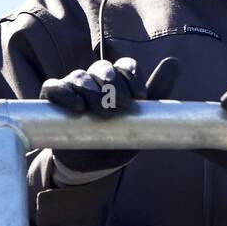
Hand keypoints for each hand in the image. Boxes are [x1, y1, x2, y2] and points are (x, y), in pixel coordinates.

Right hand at [39, 56, 178, 172]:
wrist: (94, 163)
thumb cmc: (119, 135)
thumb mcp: (141, 117)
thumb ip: (157, 91)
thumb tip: (174, 61)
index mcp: (117, 79)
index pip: (125, 65)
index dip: (133, 76)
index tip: (141, 96)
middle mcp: (93, 78)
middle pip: (102, 68)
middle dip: (114, 85)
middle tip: (122, 106)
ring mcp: (71, 87)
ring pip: (79, 77)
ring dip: (92, 90)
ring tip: (103, 111)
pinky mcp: (52, 101)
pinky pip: (53, 87)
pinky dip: (64, 93)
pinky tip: (77, 106)